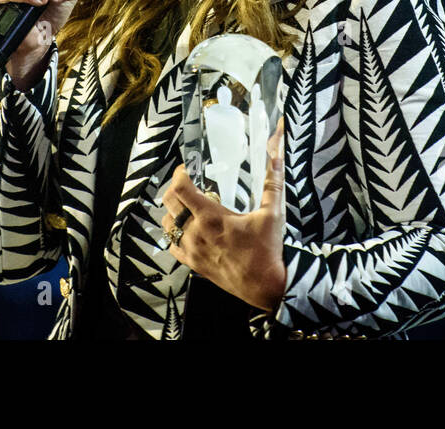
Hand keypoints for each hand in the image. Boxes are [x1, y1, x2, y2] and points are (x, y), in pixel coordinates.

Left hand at [161, 118, 286, 312]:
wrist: (266, 287)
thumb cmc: (267, 253)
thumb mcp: (272, 214)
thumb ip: (272, 183)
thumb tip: (277, 158)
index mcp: (212, 218)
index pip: (181, 189)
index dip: (179, 174)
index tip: (186, 168)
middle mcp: (196, 233)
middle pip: (169, 203)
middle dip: (175, 189)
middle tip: (187, 183)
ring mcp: (193, 250)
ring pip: (167, 225)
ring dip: (173, 212)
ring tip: (188, 207)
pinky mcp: (194, 264)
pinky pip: (172, 246)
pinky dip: (175, 235)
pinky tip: (187, 230)